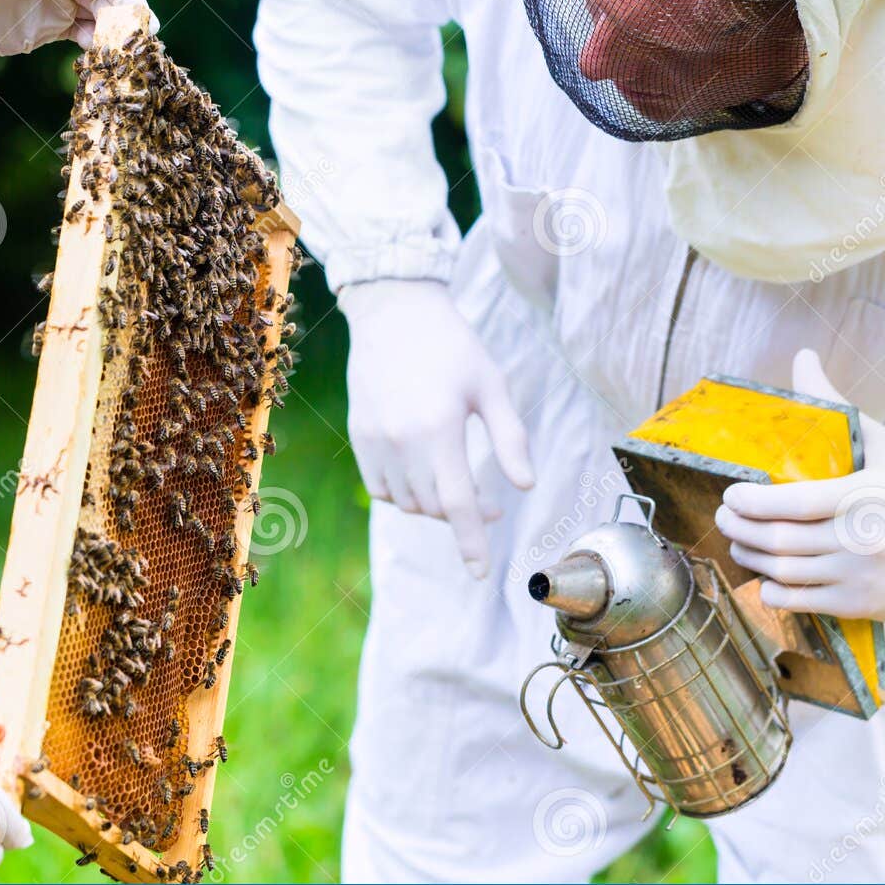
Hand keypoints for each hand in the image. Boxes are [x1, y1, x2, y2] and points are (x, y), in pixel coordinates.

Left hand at [0, 0, 149, 77]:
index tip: (140, 21)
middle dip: (127, 18)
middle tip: (140, 46)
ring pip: (100, 18)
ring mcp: (53, 3)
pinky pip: (82, 38)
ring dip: (116, 35)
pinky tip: (102, 61)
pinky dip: (97, 49)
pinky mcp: (43, 30)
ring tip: (125, 58)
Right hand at [341, 279, 534, 577]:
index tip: (481, 572)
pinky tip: (424, 474)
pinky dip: (405, 494)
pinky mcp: (359, 435)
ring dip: (435, 505)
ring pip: (407, 502)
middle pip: (434, 507)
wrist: (395, 312)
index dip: (471, 542)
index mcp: (438, 427)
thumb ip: (510, 438)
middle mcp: (401, 440)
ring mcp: (375, 439)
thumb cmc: (453, 346)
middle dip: (464, 517)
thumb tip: (525, 486)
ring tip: (458, 483)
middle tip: (490, 503)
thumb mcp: (492, 385)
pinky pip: (382, 487)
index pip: (457, 503)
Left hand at [713, 350, 884, 620]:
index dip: (752, 502)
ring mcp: (861, 576)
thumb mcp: (880, 443)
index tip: (731, 494)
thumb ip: (835, 403)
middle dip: (740, 528)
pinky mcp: (860, 604)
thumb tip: (804, 357)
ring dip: (750, 558)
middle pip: (780, 540)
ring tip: (738, 543)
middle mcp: (863, 539)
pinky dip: (772, 590)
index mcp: (866, 495)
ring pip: (785, 572)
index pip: (793, 503)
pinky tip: (765, 576)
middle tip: (724, 516)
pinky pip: (800, 601)